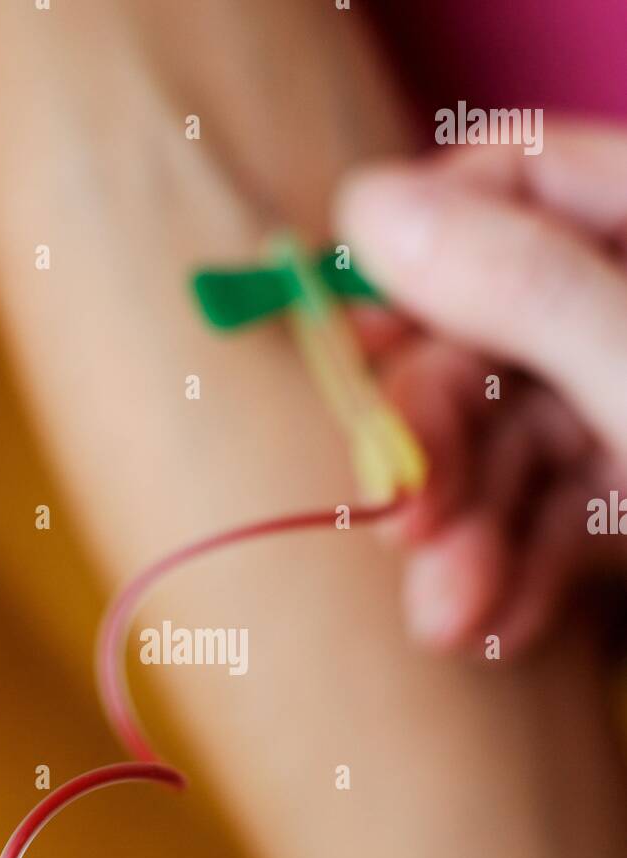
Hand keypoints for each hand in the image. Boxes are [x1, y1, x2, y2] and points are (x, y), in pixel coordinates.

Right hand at [337, 120, 626, 654]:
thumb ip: (526, 288)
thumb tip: (370, 207)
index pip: (518, 178)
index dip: (417, 248)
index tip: (346, 333)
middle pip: (495, 335)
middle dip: (438, 447)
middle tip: (397, 527)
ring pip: (516, 441)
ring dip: (468, 536)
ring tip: (450, 622)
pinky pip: (561, 512)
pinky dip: (523, 571)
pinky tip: (500, 628)